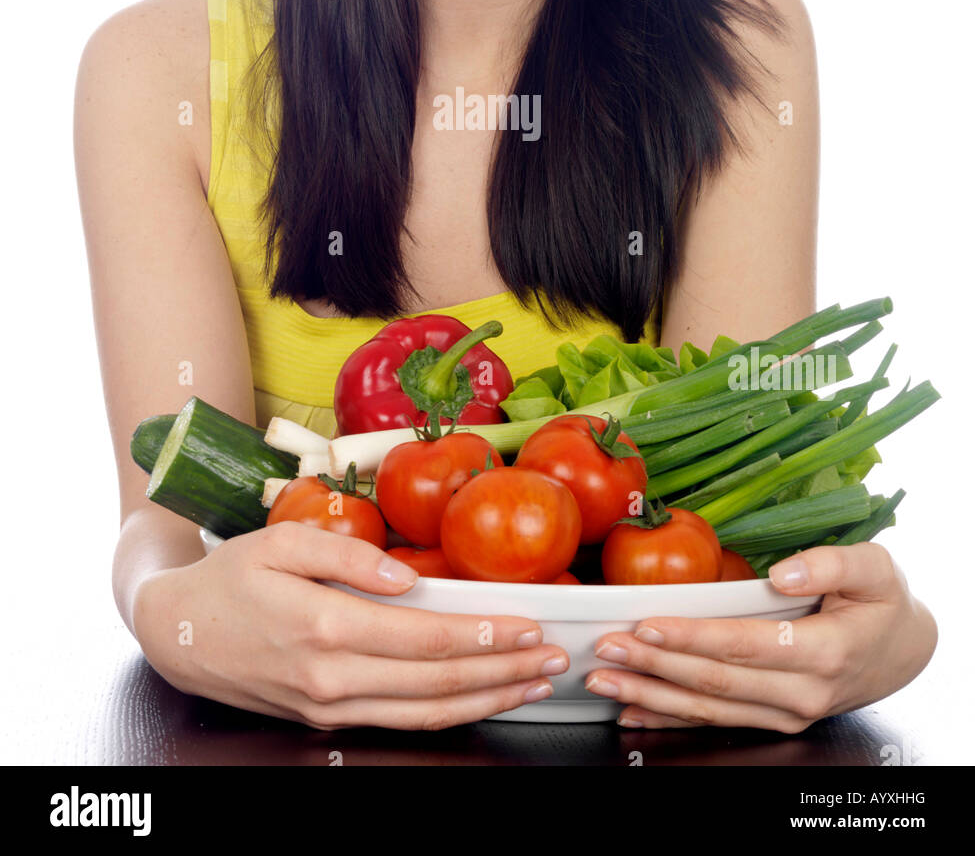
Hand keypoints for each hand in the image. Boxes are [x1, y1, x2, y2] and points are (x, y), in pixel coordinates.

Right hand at [133, 520, 568, 729]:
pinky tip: (481, 699)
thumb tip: (406, 575)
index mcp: (324, 627)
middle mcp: (332, 678)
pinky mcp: (327, 719)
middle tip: (554, 656)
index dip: (483, 635)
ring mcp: (330, 707)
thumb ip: (346, 552)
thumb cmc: (230, 577)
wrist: (176, 633)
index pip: (425, 639)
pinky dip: (450, 714)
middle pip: (437, 683)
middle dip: (504, 670)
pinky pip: (400, 721)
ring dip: (488, 700)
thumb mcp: (281, 541)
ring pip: (425, 713)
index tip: (530, 624)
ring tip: (534, 682)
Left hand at [584, 543, 937, 731]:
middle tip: (608, 649)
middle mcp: (802, 692)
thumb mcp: (874, 568)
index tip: (648, 624)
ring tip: (606, 681)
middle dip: (655, 666)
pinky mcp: (774, 718)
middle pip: (716, 681)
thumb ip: (830, 564)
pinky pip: (715, 720)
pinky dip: (670, 718)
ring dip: (652, 696)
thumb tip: (783, 572)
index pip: (744, 645)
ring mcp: (787, 712)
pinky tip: (633, 710)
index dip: (692, 637)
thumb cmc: (883, 602)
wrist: (902, 651)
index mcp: (824, 650)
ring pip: (709, 709)